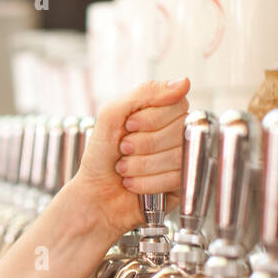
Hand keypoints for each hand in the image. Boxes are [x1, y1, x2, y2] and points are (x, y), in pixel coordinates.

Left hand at [72, 78, 190, 235]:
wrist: (94, 194)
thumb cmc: (101, 155)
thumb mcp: (112, 114)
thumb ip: (144, 93)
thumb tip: (183, 83)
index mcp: (163, 112)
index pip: (177, 104)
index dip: (150, 118)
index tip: (128, 127)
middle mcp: (176, 133)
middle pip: (179, 130)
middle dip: (142, 144)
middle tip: (124, 149)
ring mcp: (182, 158)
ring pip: (177, 156)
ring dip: (141, 164)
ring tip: (124, 168)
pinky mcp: (183, 184)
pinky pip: (177, 179)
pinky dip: (147, 182)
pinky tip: (133, 183)